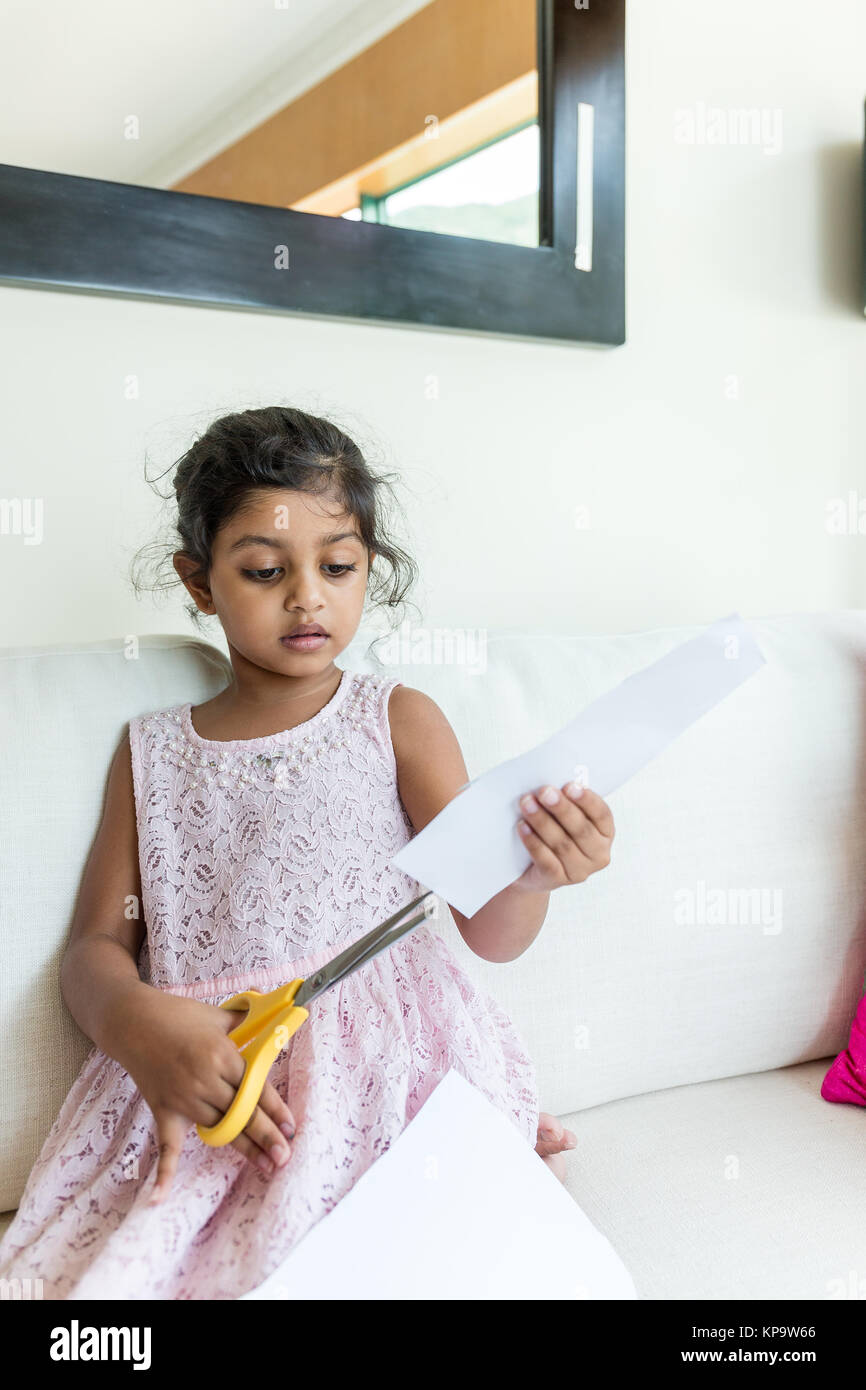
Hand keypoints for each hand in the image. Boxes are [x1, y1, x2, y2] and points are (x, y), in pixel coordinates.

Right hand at [112, 988, 296, 1205]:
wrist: (131, 1021)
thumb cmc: (178, 1014)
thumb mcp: (218, 1016)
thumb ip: (246, 1024)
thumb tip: (274, 1019)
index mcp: (222, 1055)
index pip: (255, 1088)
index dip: (275, 1109)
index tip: (291, 1128)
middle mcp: (204, 1080)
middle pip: (241, 1114)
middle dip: (266, 1137)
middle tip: (285, 1157)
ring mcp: (182, 1098)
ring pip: (218, 1129)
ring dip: (243, 1149)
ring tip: (266, 1166)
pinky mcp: (163, 1109)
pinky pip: (165, 1145)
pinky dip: (163, 1173)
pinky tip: (159, 1198)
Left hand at [512, 782, 614, 894]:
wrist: (532, 870)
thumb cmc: (553, 833)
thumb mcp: (563, 818)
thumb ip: (565, 802)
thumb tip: (552, 784)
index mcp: (605, 833)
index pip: (602, 815)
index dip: (587, 800)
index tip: (569, 785)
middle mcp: (598, 854)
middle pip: (581, 829)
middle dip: (561, 808)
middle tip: (544, 791)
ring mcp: (580, 871)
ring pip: (562, 844)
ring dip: (542, 821)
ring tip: (527, 804)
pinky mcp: (559, 880)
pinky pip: (546, 860)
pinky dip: (533, 842)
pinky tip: (523, 827)